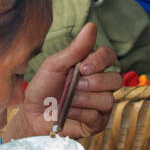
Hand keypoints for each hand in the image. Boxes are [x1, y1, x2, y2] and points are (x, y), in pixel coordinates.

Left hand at [12, 22, 120, 140]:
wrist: (33, 116)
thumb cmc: (43, 89)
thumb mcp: (55, 65)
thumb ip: (75, 49)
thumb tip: (92, 26)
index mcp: (91, 67)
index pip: (109, 56)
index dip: (100, 61)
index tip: (83, 67)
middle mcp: (100, 85)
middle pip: (115, 79)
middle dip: (94, 83)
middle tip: (75, 86)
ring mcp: (100, 104)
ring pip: (108, 99)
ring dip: (85, 99)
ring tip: (69, 101)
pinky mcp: (97, 122)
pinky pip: (98, 116)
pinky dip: (81, 113)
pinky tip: (69, 113)